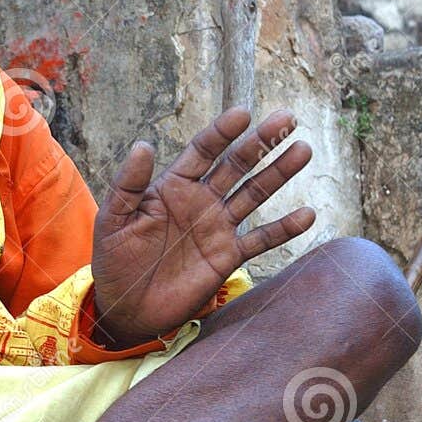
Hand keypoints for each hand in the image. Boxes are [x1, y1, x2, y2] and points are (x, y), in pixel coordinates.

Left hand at [90, 107, 314, 344]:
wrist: (126, 307)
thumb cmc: (114, 259)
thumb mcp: (114, 219)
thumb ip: (128, 184)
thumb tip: (143, 144)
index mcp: (173, 186)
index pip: (202, 151)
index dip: (221, 132)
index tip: (242, 113)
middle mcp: (200, 200)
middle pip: (236, 165)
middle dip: (260, 142)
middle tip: (287, 117)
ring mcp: (217, 227)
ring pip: (254, 194)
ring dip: (278, 173)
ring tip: (303, 150)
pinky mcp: (228, 256)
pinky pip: (261, 239)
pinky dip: (284, 228)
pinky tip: (308, 214)